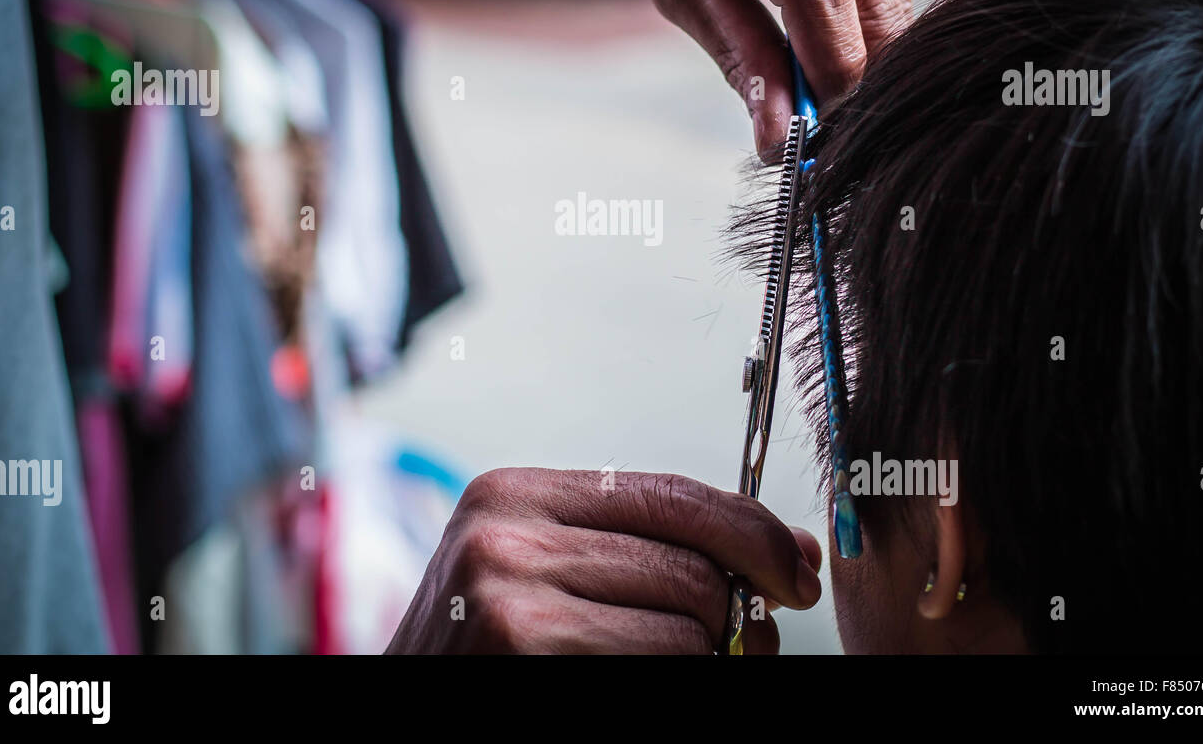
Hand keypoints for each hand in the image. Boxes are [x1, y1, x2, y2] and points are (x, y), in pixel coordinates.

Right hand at [385, 468, 822, 652]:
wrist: (405, 709)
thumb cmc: (485, 654)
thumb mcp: (548, 576)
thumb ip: (653, 553)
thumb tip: (789, 552)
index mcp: (518, 494)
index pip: (673, 493)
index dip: (754, 532)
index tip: (796, 571)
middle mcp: (507, 530)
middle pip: (692, 562)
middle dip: (739, 609)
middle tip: (750, 641)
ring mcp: (508, 591)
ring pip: (688, 622)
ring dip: (707, 656)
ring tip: (683, 666)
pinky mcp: (521, 645)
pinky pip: (666, 663)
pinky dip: (680, 681)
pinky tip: (635, 679)